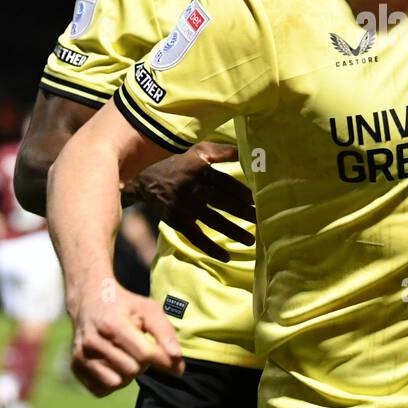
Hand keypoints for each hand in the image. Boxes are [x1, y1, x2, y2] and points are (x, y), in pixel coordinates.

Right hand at [68, 276, 183, 396]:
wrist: (89, 301)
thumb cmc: (124, 305)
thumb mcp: (149, 309)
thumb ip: (165, 333)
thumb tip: (177, 363)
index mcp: (112, 324)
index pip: (144, 354)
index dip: (162, 359)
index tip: (173, 360)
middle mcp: (92, 342)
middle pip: (132, 370)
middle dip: (143, 363)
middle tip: (139, 348)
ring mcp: (80, 356)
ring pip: (118, 382)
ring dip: (128, 373)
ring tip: (126, 355)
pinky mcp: (75, 368)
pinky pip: (102, 390)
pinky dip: (113, 380)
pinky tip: (114, 364)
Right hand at [131, 142, 255, 261]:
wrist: (144, 180)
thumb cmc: (180, 164)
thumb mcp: (199, 151)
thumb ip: (223, 151)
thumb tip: (249, 151)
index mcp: (200, 169)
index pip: (226, 181)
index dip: (244, 191)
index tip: (260, 199)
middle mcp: (192, 187)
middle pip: (222, 201)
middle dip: (244, 211)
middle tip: (262, 220)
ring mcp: (184, 205)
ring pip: (213, 220)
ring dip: (233, 231)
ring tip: (251, 240)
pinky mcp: (177, 221)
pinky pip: (196, 237)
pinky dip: (211, 248)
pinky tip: (226, 257)